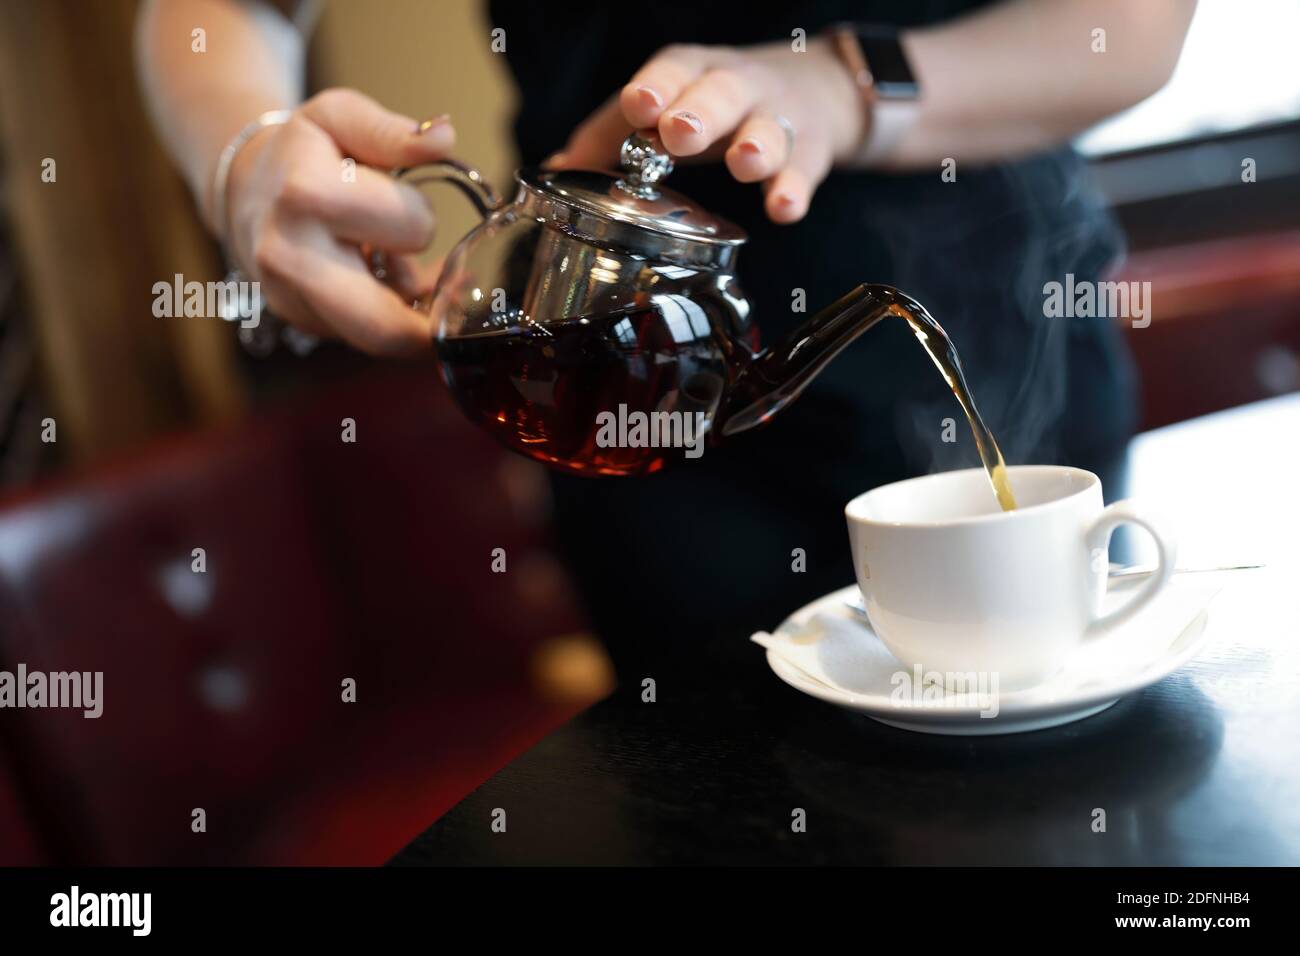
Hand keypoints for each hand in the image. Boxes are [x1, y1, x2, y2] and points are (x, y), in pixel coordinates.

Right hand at [223, 88, 452, 355]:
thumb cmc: (300, 151)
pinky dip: (388, 315)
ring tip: (405, 268)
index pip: (413, 227)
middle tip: (454, 286)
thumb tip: (443, 137)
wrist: (246, 188)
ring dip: (411, 313)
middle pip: (386, 327)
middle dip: (432, 313)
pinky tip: (385, 282)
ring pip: (381, 338)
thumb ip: (393, 131)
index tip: (404, 200)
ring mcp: (292, 300)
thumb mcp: (340, 117)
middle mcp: (291, 258)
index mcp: (306, 195)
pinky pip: (365, 335)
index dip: (421, 215)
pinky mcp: (301, 322)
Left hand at [554, 39, 863, 223]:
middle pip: (721, 93)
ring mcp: (777, 119)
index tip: (638, 106)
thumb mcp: (665, 105)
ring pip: (769, 129)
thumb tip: (554, 169)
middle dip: (701, 111)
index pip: (673, 70)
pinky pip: (803, 172)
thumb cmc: (714, 104)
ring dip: (756, 147)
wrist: (811, 92)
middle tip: (680, 133)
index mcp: (691, 73)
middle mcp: (736, 89)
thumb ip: (609, 137)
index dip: (656, 86)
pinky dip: (793, 190)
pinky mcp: (808, 152)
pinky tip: (783, 209)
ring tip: (744, 164)